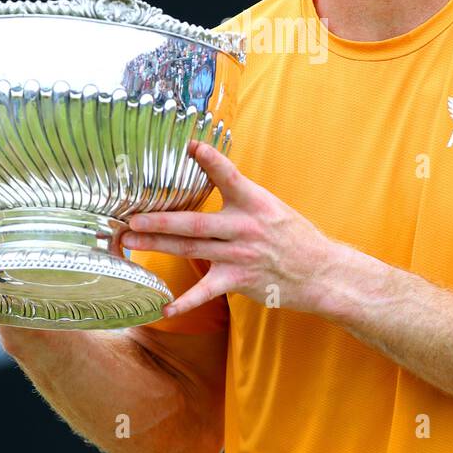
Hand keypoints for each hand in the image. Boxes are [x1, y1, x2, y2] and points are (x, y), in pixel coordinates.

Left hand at [122, 140, 340, 319]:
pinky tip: (165, 307)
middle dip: (161, 219)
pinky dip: (185, 301)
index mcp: (255, 202)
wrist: (320, 271)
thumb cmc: (293, 236)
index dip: (210, 160)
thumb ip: (240, 195)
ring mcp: (240, 255)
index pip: (229, 176)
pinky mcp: (238, 279)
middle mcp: (245, 227)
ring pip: (191, 249)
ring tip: (131, 241)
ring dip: (158, 246)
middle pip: (195, 223)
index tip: (190, 146)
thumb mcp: (271, 206)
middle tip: (133, 217)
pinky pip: (206, 291)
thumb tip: (210, 173)